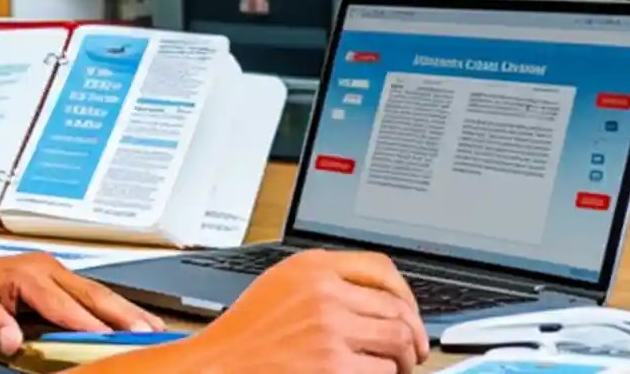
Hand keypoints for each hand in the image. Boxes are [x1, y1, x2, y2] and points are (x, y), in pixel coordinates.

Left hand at [0, 252, 165, 355]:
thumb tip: (13, 339)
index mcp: (29, 276)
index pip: (65, 306)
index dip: (91, 324)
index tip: (114, 339)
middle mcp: (48, 270)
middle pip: (94, 294)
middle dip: (124, 314)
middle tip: (150, 332)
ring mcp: (56, 272)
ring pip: (98, 292)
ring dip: (125, 309)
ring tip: (152, 327)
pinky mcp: (59, 279)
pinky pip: (92, 293)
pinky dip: (114, 307)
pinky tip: (129, 318)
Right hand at [188, 249, 428, 373]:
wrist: (217, 366)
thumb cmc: (244, 335)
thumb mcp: (280, 286)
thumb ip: (324, 282)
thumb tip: (374, 299)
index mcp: (312, 267)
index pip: (381, 268)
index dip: (405, 295)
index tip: (409, 313)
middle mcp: (325, 292)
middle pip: (396, 308)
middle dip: (412, 334)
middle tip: (411, 351)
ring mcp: (330, 329)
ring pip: (397, 340)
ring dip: (402, 361)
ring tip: (394, 369)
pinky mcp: (333, 365)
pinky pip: (382, 371)